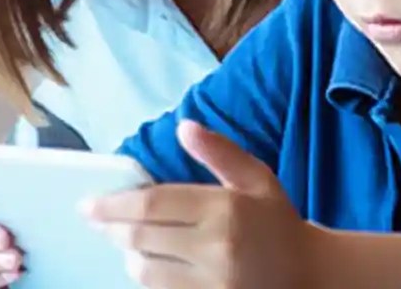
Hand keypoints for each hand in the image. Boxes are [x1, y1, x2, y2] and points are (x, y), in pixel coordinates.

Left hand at [84, 120, 318, 288]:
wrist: (313, 277)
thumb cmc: (277, 223)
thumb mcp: (256, 178)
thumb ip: (219, 152)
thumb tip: (184, 127)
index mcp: (225, 210)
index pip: (152, 204)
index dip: (113, 205)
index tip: (87, 205)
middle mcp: (217, 249)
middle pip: (142, 239)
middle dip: (113, 230)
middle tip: (99, 222)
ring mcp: (214, 285)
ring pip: (146, 272)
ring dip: (129, 257)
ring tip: (128, 243)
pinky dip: (149, 280)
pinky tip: (148, 266)